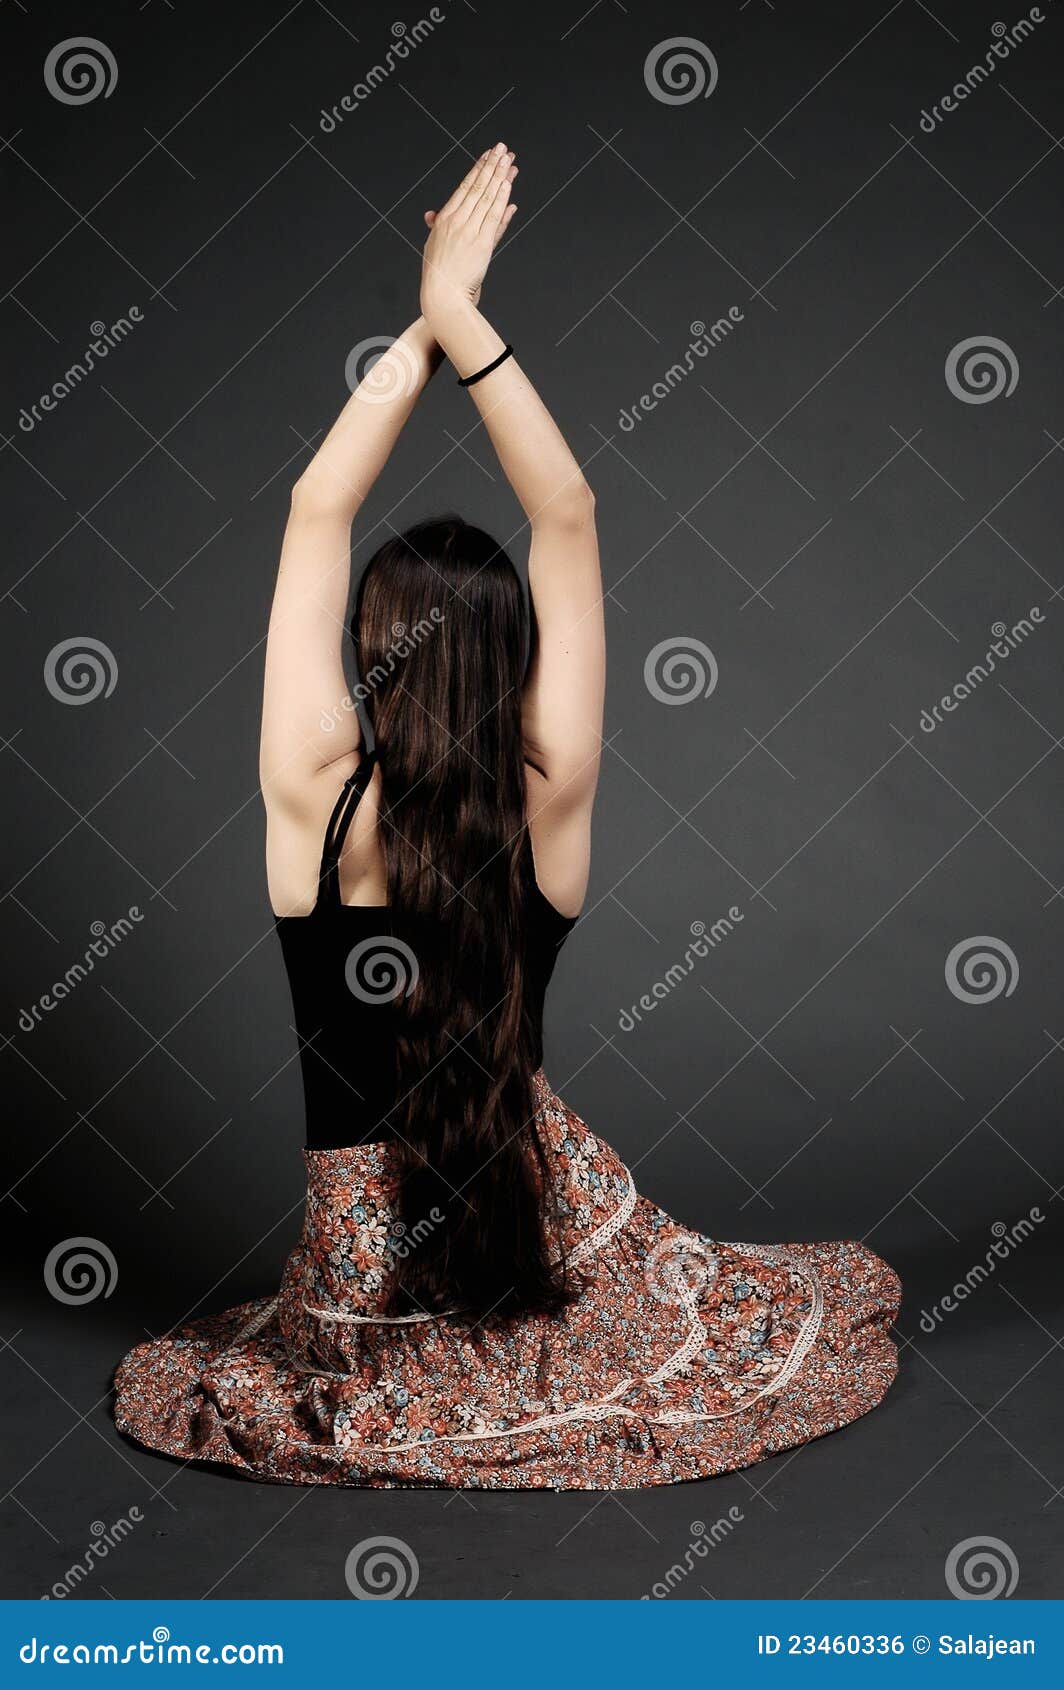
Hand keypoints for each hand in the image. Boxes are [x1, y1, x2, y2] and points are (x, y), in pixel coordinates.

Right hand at [421, 143, 517, 320]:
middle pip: (477, 187)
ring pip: (487, 198)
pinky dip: (501, 199)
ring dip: (499, 177)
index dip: (477, 169)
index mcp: (443, 220)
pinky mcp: (482, 244)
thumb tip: (431, 215)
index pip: (464, 187)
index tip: (487, 155)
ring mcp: (469, 231)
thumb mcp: (433, 246)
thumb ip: (437, 227)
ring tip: (509, 161)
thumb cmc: (439, 276)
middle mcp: (456, 222)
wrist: (442, 297)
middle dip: (491, 166)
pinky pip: (493, 216)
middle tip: (502, 149)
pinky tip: (507, 184)